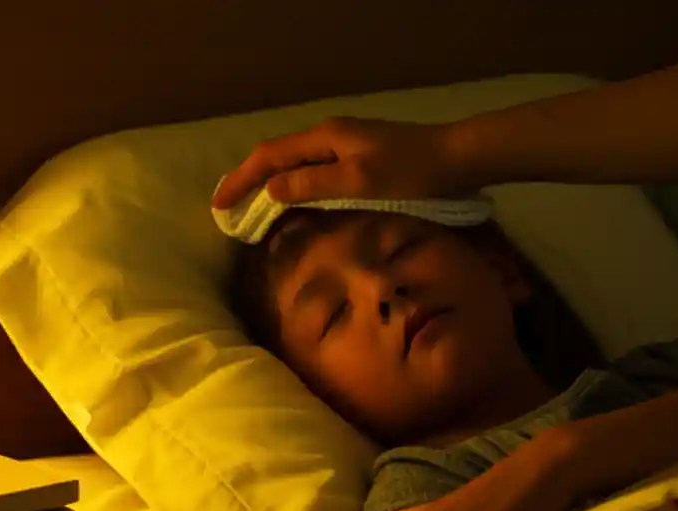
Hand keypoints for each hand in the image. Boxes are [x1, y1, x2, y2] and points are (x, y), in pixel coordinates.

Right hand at [211, 117, 474, 208]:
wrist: (459, 158)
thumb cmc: (411, 173)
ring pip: (295, 162)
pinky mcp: (360, 156)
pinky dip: (293, 184)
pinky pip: (313, 168)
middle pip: (277, 156)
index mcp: (325, 137)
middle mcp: (330, 135)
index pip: (269, 157)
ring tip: (251, 206)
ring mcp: (346, 144)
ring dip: (269, 183)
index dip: (240, 180)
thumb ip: (313, 185)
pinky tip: (294, 200)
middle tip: (228, 207)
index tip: (219, 206)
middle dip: (248, 179)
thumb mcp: (359, 182)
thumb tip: (270, 190)